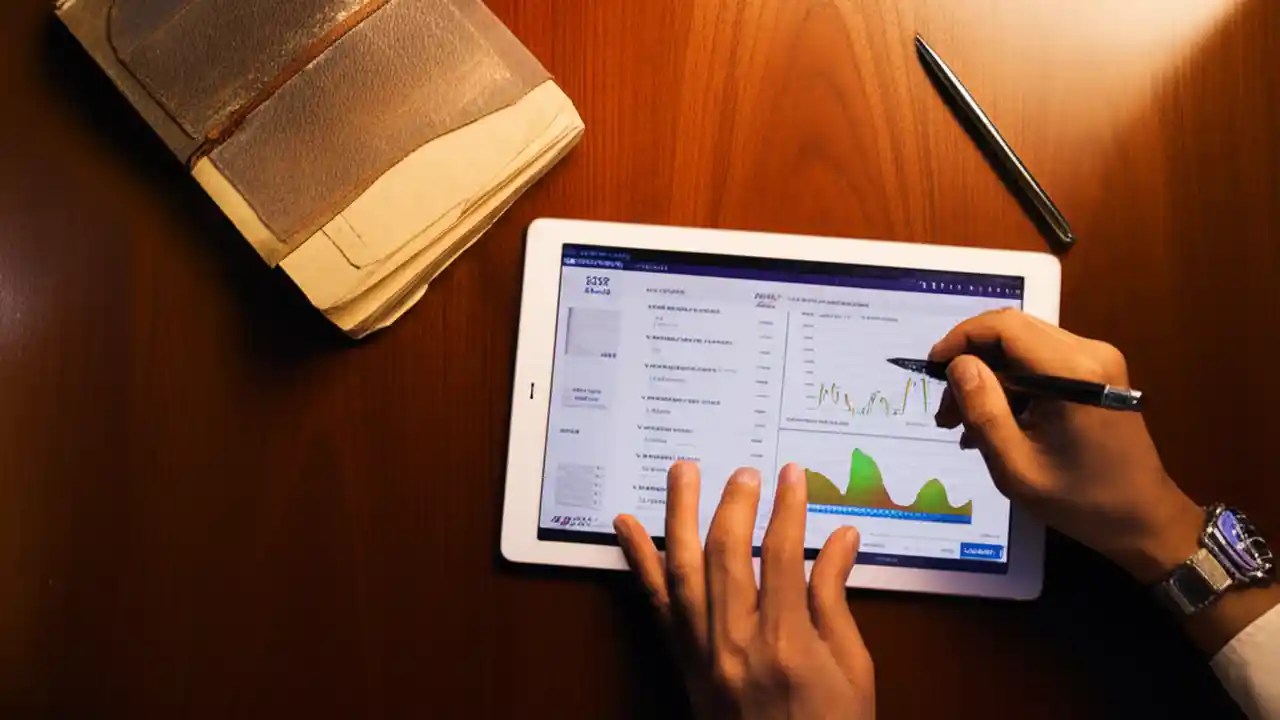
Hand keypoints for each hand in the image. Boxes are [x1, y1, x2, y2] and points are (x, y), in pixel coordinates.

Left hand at [614, 462, 874, 719]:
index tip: (792, 475)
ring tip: (682, 473)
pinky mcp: (684, 662)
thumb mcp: (852, 669)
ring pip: (682, 569)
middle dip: (735, 503)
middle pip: (726, 553)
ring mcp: (702, 652)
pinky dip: (640, 562)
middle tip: (744, 471)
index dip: (788, 508)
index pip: (781, 554)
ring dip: (679, 515)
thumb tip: (841, 538)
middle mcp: (736, 642)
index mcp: (786, 643)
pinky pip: (657, 604)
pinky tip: (628, 527)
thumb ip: (835, 600)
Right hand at [930, 309, 1202, 582]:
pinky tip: (996, 422)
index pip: (1005, 327)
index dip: (961, 338)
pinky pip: (1041, 362)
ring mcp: (1097, 361)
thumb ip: (984, 411)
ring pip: (1023, 346)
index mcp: (1074, 372)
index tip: (932, 370)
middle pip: (1013, 332)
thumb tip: (958, 365)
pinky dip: (1011, 385)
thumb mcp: (1017, 466)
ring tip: (965, 424)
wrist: (1144, 518)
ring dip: (989, 377)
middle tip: (947, 411)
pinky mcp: (1097, 373)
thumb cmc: (1081, 501)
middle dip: (971, 363)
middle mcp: (1090, 353)